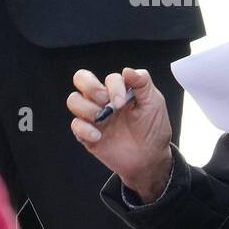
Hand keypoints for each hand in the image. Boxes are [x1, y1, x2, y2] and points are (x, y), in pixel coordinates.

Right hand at [67, 67, 172, 202]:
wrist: (150, 158)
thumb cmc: (153, 130)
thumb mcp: (154, 104)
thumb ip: (143, 84)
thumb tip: (128, 70)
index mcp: (120, 91)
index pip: (109, 77)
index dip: (114, 86)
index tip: (123, 102)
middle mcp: (104, 100)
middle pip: (81, 79)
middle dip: (90, 87)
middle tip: (105, 101)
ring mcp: (94, 116)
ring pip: (74, 100)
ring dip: (87, 108)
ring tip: (103, 119)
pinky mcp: (87, 133)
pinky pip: (75, 125)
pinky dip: (84, 129)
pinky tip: (98, 136)